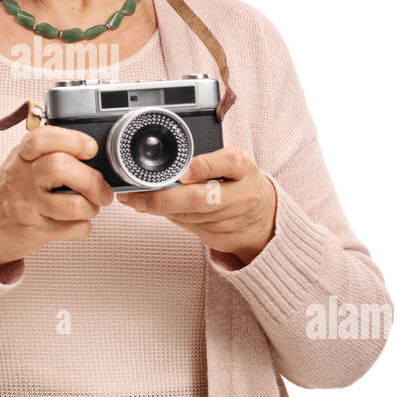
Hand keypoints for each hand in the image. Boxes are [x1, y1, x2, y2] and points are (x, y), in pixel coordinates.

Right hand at [0, 125, 115, 269]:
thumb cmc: (11, 188)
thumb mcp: (22, 160)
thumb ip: (50, 151)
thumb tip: (93, 152)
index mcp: (22, 156)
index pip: (43, 139)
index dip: (73, 140)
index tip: (90, 149)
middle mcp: (24, 178)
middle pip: (60, 168)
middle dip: (92, 179)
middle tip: (101, 188)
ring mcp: (29, 206)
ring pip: (72, 205)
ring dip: (92, 207)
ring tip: (90, 205)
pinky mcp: (36, 230)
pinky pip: (73, 229)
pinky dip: (84, 226)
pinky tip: (76, 221)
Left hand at [118, 145, 276, 264]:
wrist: (263, 220)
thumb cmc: (239, 182)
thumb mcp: (231, 163)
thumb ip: (205, 162)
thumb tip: (165, 166)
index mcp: (243, 167)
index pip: (228, 163)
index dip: (203, 167)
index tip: (182, 170)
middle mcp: (241, 193)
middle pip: (202, 198)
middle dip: (166, 198)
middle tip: (138, 194)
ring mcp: (231, 218)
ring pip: (189, 215)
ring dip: (157, 208)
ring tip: (134, 199)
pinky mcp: (219, 235)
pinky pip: (187, 225)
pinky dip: (166, 216)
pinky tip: (149, 208)